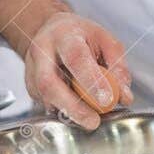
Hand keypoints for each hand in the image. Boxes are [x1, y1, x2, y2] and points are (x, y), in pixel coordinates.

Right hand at [0, 0, 132, 129]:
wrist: (52, 31)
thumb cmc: (81, 36)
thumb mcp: (105, 40)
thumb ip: (117, 67)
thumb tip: (123, 96)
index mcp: (65, 35)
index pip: (76, 58)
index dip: (91, 81)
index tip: (107, 100)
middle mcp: (42, 51)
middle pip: (49, 83)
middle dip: (72, 107)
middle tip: (93, 121)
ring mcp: (31, 70)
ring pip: (45, 98)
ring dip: (69, 111)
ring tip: (89, 115)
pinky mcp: (29, 86)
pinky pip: (45, 104)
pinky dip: (63, 111)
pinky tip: (75, 108)